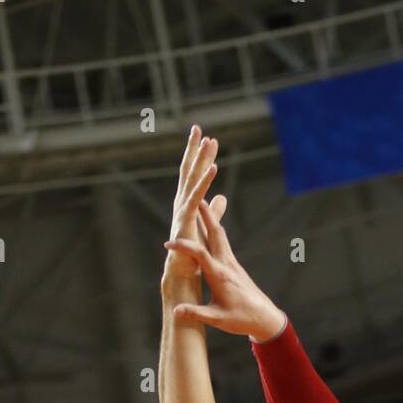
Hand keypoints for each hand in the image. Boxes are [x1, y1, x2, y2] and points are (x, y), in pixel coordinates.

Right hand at [163, 125, 218, 283]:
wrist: (182, 275)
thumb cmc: (193, 255)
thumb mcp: (206, 227)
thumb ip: (212, 210)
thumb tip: (221, 197)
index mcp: (187, 204)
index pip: (192, 175)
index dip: (198, 156)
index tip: (205, 138)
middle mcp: (182, 204)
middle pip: (188, 171)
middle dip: (194, 149)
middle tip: (198, 127)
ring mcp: (182, 212)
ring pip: (191, 180)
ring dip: (199, 159)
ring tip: (207, 141)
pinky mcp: (186, 222)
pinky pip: (196, 198)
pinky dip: (204, 182)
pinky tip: (213, 167)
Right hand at [163, 190, 285, 341]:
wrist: (265, 318)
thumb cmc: (241, 320)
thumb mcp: (218, 319)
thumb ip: (196, 313)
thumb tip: (175, 311)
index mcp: (220, 276)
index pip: (200, 255)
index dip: (184, 248)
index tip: (168, 243)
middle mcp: (227, 265)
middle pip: (215, 234)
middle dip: (205, 216)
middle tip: (196, 197)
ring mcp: (232, 263)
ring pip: (220, 235)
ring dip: (210, 219)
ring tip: (202, 202)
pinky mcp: (235, 265)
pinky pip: (222, 243)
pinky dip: (214, 230)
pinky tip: (210, 225)